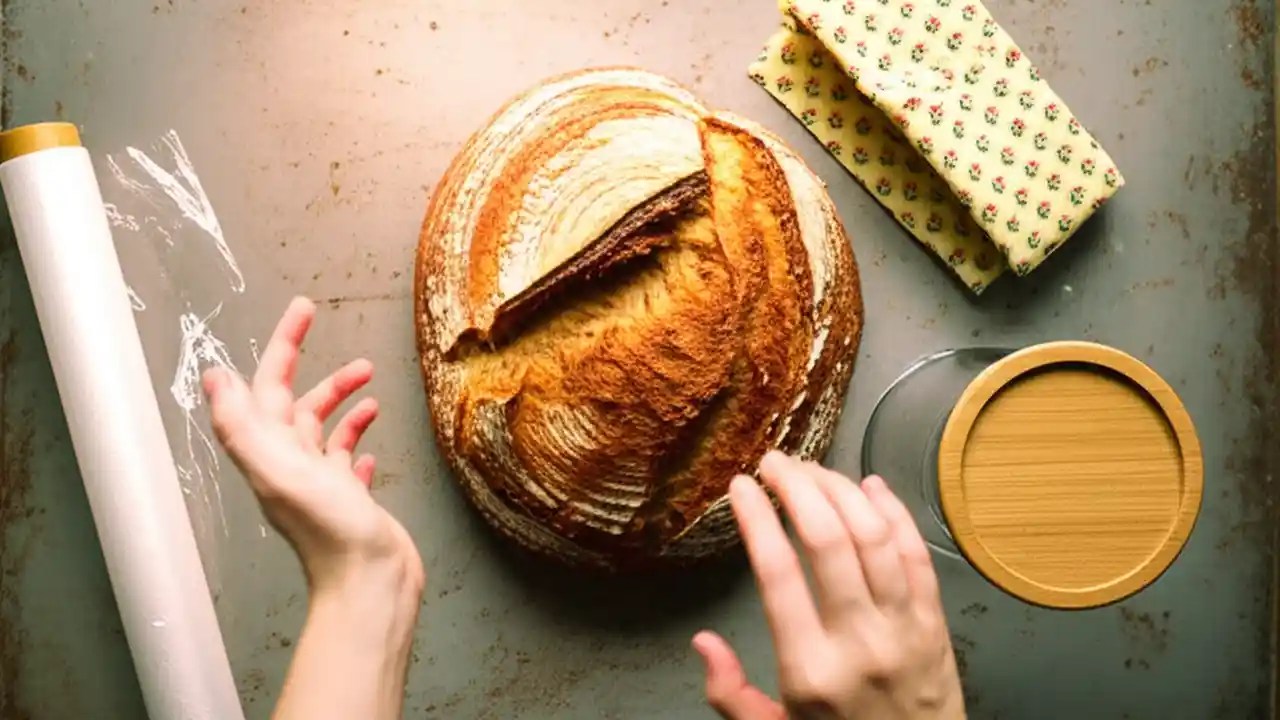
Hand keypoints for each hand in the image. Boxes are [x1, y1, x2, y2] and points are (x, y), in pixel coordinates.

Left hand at [203, 297, 423, 599]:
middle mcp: (291, 467)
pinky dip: (356, 446)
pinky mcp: (349, 504)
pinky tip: (368, 445)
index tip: (304, 310)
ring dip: (343, 405)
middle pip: (298, 407)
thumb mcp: (280, 470)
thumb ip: (243, 425)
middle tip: (354, 355)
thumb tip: (215, 377)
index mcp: (271, 453)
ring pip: (324, 433)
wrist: (370, 582)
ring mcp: (320, 486)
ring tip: (371, 387)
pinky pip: (347, 465)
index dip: (284, 345)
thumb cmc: (331, 531)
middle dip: (322, 376)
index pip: (269, 387)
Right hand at [693, 452, 963, 719]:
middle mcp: (859, 643)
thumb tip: (702, 642)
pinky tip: (871, 487)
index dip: (757, 519)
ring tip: (813, 470)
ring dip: (842, 491)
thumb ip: (731, 694)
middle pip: (829, 541)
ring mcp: (904, 629)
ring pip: (875, 538)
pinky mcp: (935, 624)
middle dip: (798, 488)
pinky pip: (917, 555)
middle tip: (774, 463)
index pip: (777, 574)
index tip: (740, 487)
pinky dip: (896, 513)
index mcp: (810, 670)